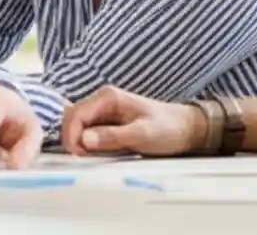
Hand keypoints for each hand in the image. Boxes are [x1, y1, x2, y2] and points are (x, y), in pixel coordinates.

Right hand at [60, 86, 204, 156]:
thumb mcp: (142, 134)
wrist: (185, 128)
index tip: (78, 154)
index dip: (72, 134)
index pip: (76, 113)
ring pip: (78, 124)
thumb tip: (84, 140)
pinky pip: (87, 130)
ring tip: (89, 157)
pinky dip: (86, 142)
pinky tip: (94, 153)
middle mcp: (102, 101)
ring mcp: (103, 111)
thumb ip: (113, 136)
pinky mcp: (106, 122)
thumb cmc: (168, 129)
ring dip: (78, 141)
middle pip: (72, 117)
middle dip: (72, 138)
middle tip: (82, 158)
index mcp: (108, 97)